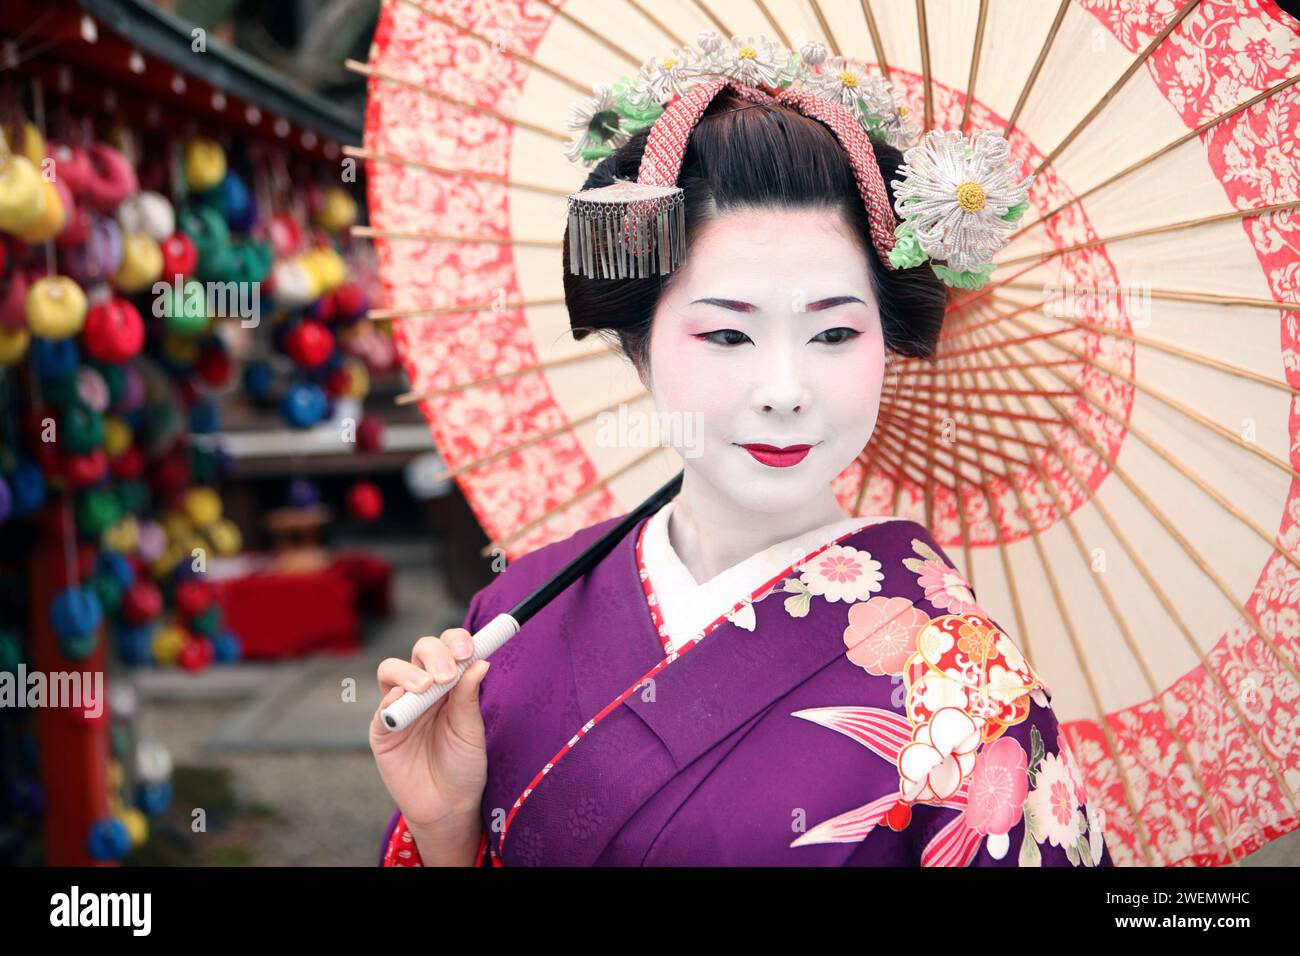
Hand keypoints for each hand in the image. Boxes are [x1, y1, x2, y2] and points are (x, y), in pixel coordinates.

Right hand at [370, 629, 489, 832]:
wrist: (447, 806)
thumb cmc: (463, 767)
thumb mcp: (471, 731)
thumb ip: (469, 697)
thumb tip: (481, 661)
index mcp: (450, 684)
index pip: (449, 648)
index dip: (457, 642)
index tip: (469, 649)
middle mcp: (424, 688)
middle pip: (421, 651)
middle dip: (435, 654)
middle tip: (448, 673)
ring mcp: (401, 706)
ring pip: (392, 669)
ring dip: (409, 672)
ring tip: (426, 688)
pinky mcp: (382, 729)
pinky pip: (381, 707)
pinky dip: (391, 699)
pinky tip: (402, 701)